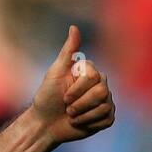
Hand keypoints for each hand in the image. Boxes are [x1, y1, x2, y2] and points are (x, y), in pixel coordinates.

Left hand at [30, 24, 115, 145]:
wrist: (44, 124)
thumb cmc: (47, 97)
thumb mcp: (55, 73)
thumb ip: (67, 51)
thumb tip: (74, 27)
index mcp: (90, 72)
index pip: (93, 77)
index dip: (76, 90)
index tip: (63, 96)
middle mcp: (101, 84)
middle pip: (101, 92)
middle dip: (79, 104)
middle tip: (67, 108)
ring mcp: (105, 101)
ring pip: (104, 106)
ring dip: (82, 115)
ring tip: (71, 116)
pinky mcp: (106, 117)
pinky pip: (106, 119)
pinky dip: (88, 123)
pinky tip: (79, 123)